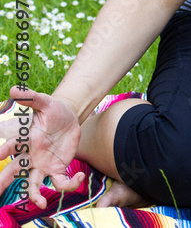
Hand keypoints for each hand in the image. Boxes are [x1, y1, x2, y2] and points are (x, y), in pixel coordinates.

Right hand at [0, 87, 85, 209]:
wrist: (69, 117)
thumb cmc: (52, 109)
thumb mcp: (45, 102)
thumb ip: (31, 97)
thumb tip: (15, 89)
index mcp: (25, 139)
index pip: (10, 147)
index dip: (2, 152)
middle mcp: (30, 155)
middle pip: (13, 171)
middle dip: (3, 181)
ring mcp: (42, 164)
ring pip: (33, 184)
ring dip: (34, 195)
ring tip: (40, 203)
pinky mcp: (57, 168)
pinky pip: (59, 181)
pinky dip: (69, 183)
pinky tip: (80, 176)